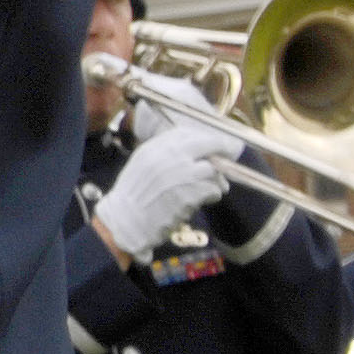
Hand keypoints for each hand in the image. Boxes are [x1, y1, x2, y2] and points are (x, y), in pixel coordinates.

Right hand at [94, 121, 237, 261]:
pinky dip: (212, 196)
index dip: (204, 138)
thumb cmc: (134, 196)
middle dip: (222, 150)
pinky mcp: (190, 194)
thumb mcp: (142, 164)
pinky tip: (202, 201)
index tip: (213, 144)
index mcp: (155, 147)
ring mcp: (180, 175)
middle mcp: (168, 157)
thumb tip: (196, 150)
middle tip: (228, 157)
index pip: (187, 133)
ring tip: (213, 188)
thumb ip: (164, 154)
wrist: (125, 220)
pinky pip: (213, 190)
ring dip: (217, 180)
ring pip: (213, 170)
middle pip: (207, 144)